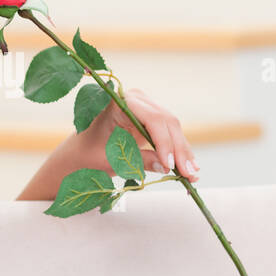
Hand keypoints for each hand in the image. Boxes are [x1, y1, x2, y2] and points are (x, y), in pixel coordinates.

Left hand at [82, 87, 200, 182]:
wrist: (83, 152)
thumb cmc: (89, 153)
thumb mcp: (111, 160)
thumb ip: (138, 160)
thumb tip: (165, 167)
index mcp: (120, 102)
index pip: (152, 119)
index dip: (164, 142)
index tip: (169, 164)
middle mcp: (137, 100)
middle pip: (167, 122)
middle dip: (179, 150)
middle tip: (188, 173)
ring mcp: (147, 108)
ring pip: (173, 129)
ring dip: (184, 152)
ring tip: (192, 174)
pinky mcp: (153, 120)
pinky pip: (171, 135)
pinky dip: (179, 152)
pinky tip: (189, 168)